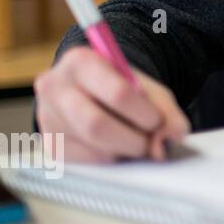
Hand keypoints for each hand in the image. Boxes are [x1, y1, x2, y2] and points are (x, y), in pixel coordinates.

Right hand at [34, 47, 189, 162]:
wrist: (91, 90)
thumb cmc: (121, 87)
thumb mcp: (147, 89)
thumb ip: (166, 110)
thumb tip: (175, 135)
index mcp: (81, 61)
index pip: (118, 93)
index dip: (144, 114)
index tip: (157, 122)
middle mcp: (54, 87)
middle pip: (96, 125)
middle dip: (133, 141)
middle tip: (152, 145)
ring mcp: (47, 117)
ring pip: (90, 147)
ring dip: (124, 153)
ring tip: (138, 145)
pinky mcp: (49, 143)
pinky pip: (83, 162)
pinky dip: (109, 161)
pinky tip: (119, 151)